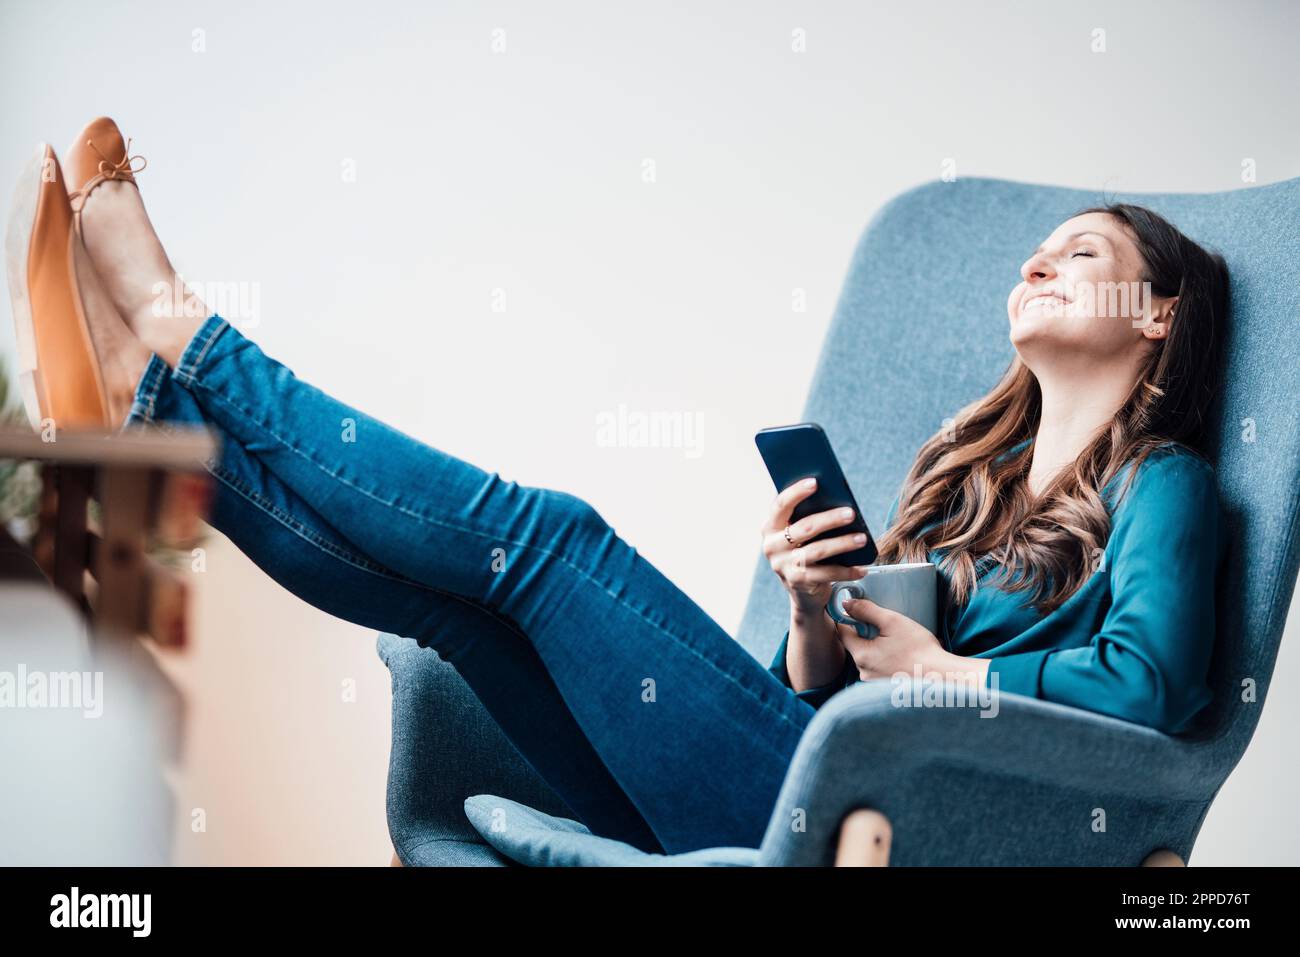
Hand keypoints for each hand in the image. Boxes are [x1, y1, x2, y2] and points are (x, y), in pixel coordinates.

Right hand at [763, 477, 870, 612]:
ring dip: (842, 543)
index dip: (797, 492)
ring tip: (862, 539)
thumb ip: (808, 516)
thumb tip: (836, 496)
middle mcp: (772, 546)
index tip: (815, 482)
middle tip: (851, 513)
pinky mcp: (798, 582)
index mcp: (770, 527)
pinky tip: (861, 568)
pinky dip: (846, 571)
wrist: (802, 591)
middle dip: (830, 519)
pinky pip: (826, 574)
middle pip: (805, 528)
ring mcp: (784, 565)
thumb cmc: (804, 551)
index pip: (781, 504)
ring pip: (817, 550)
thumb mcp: (800, 534)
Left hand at [836, 597, 948, 679]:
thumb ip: (867, 610)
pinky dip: (885, 659)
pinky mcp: (886, 688)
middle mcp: (863, 672)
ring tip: (894, 638)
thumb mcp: (892, 621)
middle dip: (864, 633)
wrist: (941, 677)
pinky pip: (879, 669)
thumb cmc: (918, 648)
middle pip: (855, 645)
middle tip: (881, 622)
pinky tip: (900, 654)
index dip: (847, 618)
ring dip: (876, 647)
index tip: (856, 609)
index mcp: (861, 655)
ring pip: (868, 658)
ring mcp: (874, 682)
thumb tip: (846, 603)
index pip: (842, 632)